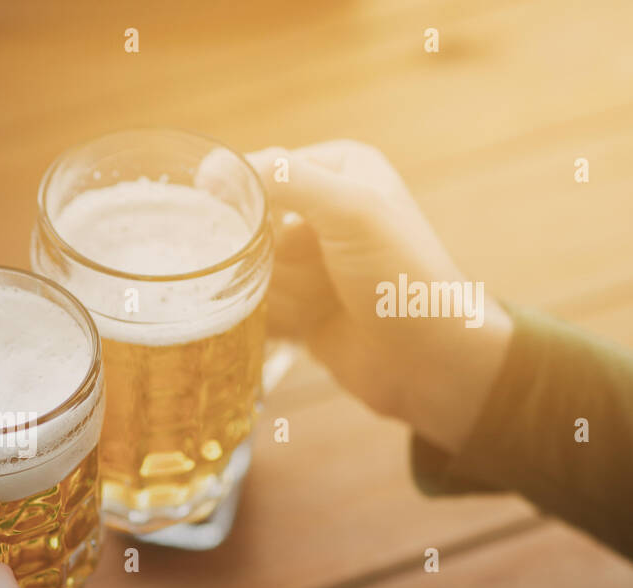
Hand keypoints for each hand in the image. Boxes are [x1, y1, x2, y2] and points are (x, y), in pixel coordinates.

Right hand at [245, 140, 513, 452]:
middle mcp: (323, 211)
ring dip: (256, 289)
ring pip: (246, 266)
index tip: (218, 226)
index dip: (238, 198)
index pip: (263, 171)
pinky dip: (253, 318)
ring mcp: (309, 262)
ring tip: (302, 302)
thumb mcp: (351, 211)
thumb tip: (214, 169)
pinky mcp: (298, 306)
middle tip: (275, 270)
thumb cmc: (402, 278)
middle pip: (248, 222)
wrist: (429, 362)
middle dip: (248, 251)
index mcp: (339, 171)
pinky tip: (286, 325)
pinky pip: (253, 304)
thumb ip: (286, 179)